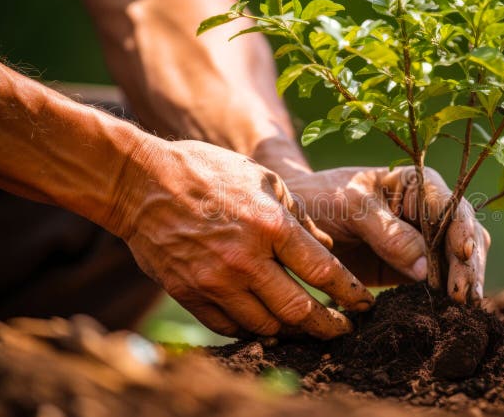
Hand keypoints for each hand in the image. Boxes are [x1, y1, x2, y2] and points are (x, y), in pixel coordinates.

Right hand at [109, 140, 373, 338]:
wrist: (141, 182)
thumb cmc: (207, 172)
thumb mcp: (263, 178)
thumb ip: (299, 215)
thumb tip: (327, 249)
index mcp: (271, 225)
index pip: (323, 272)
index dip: (350, 294)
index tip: (363, 305)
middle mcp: (246, 259)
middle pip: (299, 310)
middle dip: (327, 326)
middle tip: (342, 330)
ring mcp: (215, 281)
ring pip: (266, 326)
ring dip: (291, 331)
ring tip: (305, 327)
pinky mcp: (190, 294)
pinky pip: (229, 327)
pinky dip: (251, 330)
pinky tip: (264, 324)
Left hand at [285, 167, 489, 303]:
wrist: (295, 220)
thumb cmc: (322, 199)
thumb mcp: (351, 207)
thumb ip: (387, 233)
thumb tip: (425, 267)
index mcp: (418, 184)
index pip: (450, 207)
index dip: (462, 230)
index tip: (463, 254)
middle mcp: (428, 211)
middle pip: (463, 236)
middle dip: (468, 264)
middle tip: (464, 295)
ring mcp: (422, 242)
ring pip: (457, 262)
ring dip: (462, 283)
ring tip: (463, 308)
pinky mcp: (411, 270)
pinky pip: (437, 283)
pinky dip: (444, 297)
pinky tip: (448, 313)